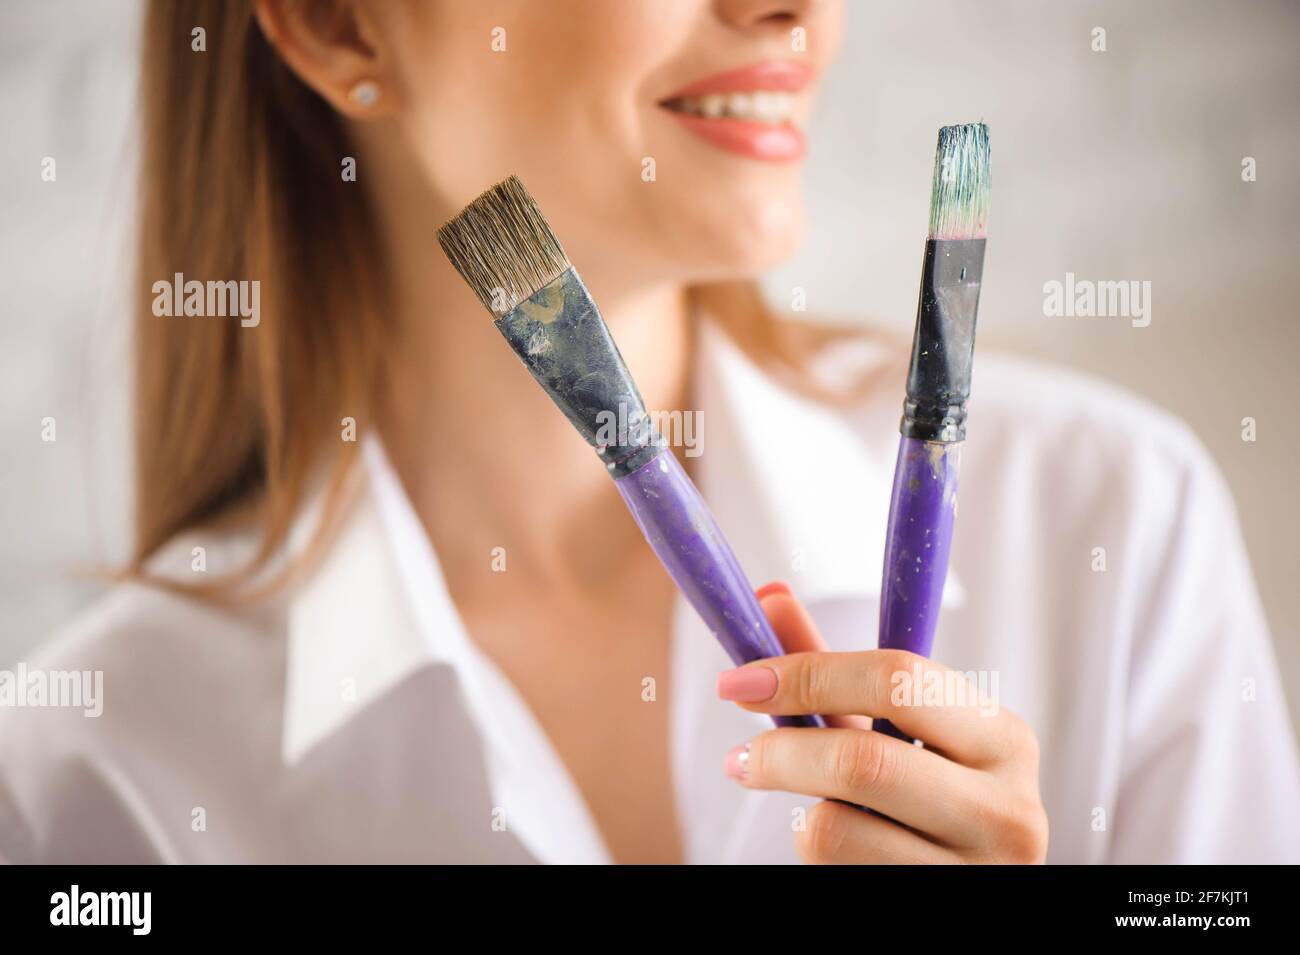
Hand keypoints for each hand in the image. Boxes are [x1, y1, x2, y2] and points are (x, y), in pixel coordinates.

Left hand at [717, 582, 1048, 863]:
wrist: (967, 887)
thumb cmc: (919, 799)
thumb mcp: (886, 733)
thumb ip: (830, 669)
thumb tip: (768, 595)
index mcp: (1003, 739)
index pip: (899, 680)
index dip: (807, 672)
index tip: (741, 679)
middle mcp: (1008, 810)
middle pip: (862, 761)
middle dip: (781, 752)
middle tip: (739, 757)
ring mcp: (977, 873)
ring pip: (835, 828)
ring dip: (799, 811)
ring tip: (807, 808)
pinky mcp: (938, 910)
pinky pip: (835, 869)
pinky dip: (817, 851)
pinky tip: (840, 849)